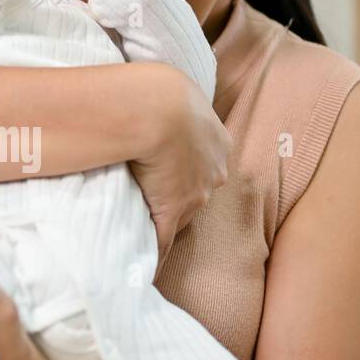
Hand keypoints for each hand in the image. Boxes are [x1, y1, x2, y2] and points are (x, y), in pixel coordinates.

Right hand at [129, 63, 231, 275]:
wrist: (154, 109)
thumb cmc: (158, 91)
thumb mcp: (175, 91)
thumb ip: (171, 106)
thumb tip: (151, 102)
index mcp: (217, 140)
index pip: (203, 166)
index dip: (184, 172)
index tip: (168, 175)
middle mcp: (214, 171)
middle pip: (196, 194)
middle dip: (176, 199)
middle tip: (152, 201)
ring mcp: (195, 195)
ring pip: (179, 217)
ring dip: (161, 222)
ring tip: (141, 229)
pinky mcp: (171, 212)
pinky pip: (162, 241)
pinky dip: (153, 256)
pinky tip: (143, 268)